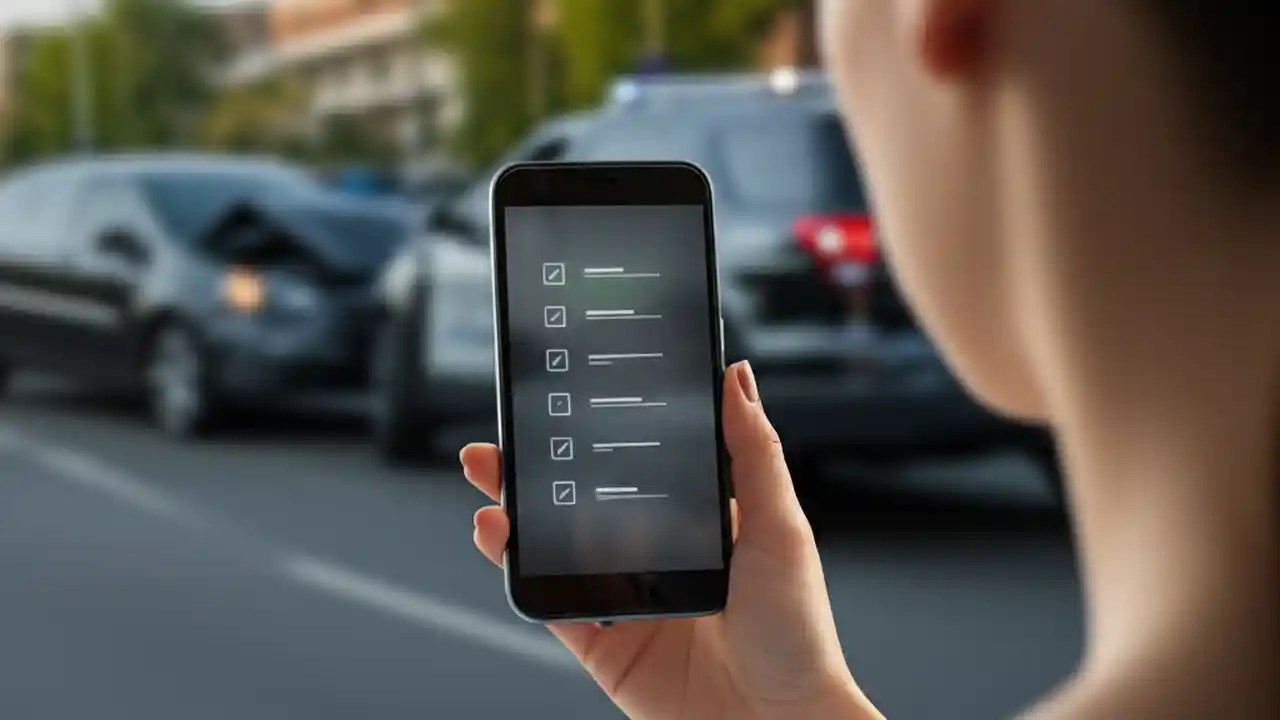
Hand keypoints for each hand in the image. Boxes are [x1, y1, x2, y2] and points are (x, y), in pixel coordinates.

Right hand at [460, 361, 881, 719]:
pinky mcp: (602, 643)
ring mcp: (626, 598)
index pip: (639, 461)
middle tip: (506, 431)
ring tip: (490, 475)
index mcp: (699, 520)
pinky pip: (550, 599)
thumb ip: (753, 453)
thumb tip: (738, 377)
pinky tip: (499, 535)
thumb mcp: (779, 528)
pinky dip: (517, 566)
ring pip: (556, 543)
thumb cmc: (798, 634)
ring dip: (517, 508)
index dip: (599, 429)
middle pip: (584, 498)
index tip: (569, 392)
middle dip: (540, 464)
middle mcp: (656, 554)